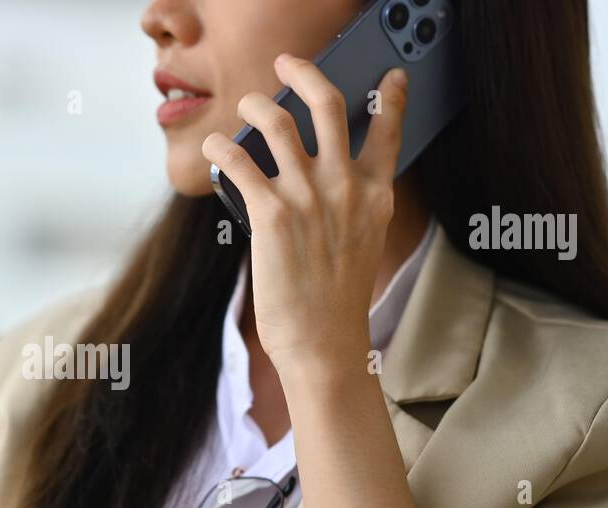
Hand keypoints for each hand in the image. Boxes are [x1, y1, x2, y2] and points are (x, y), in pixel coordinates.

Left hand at [202, 54, 408, 371]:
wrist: (324, 342)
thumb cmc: (336, 302)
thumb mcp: (360, 244)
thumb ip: (349, 206)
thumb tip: (317, 179)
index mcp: (375, 195)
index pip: (389, 131)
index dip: (391, 96)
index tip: (389, 75)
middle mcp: (346, 187)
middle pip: (329, 104)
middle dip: (305, 72)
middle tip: (287, 64)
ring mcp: (309, 197)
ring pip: (280, 121)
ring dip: (257, 104)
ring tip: (245, 106)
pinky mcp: (271, 213)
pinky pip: (240, 160)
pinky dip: (223, 147)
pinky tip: (216, 147)